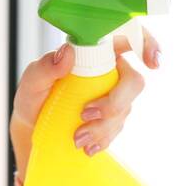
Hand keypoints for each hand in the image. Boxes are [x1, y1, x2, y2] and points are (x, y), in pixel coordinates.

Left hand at [9, 28, 161, 170]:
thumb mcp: (32, 80)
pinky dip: (103, 140)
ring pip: (125, 109)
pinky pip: (117, 129)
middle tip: (85, 115)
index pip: (129, 38)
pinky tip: (88, 147)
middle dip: (115, 102)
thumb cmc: (33, 96)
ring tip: (76, 138)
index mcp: (96, 51)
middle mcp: (110, 71)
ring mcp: (113, 96)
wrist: (34, 125)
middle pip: (134, 82)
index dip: (147, 45)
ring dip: (103, 127)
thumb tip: (68, 53)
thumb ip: (46, 66)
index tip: (152, 63)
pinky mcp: (110, 118)